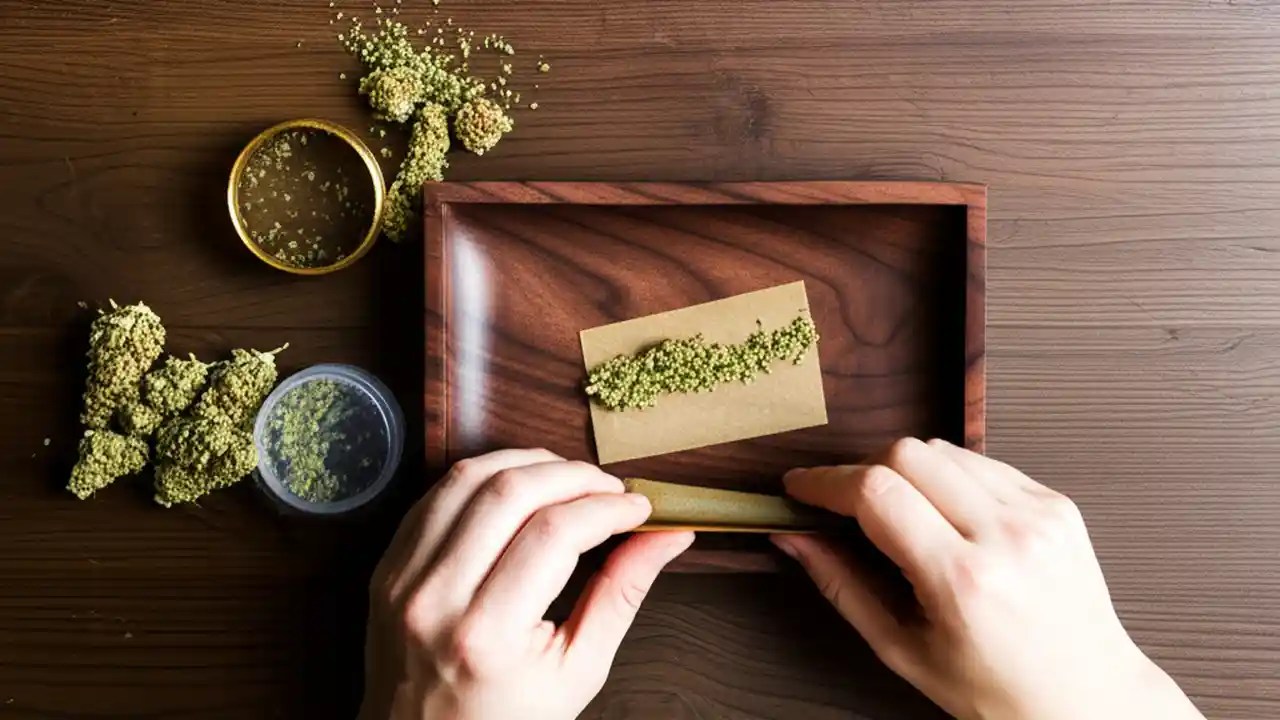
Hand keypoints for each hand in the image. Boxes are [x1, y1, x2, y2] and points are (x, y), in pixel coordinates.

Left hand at [361, 449, 693, 719]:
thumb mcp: (578, 672)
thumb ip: (622, 596)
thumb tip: (669, 535)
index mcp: (486, 637)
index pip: (555, 534)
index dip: (606, 508)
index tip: (638, 509)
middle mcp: (434, 599)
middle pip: (510, 492)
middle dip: (573, 475)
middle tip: (610, 489)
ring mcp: (401, 579)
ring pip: (467, 479)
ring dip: (527, 463)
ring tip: (569, 480)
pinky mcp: (386, 567)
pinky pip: (435, 495)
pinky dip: (483, 478)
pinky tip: (518, 489)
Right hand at [773, 438, 1203, 719]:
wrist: (1090, 698)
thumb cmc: (996, 690)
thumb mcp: (903, 650)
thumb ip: (843, 586)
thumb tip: (793, 537)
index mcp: (962, 581)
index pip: (876, 493)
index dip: (825, 482)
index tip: (799, 487)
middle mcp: (1005, 537)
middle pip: (906, 453)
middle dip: (861, 469)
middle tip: (844, 502)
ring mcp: (1038, 514)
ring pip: (943, 449)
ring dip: (905, 469)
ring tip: (900, 513)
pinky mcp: (1056, 503)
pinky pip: (982, 462)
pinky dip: (949, 476)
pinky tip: (945, 513)